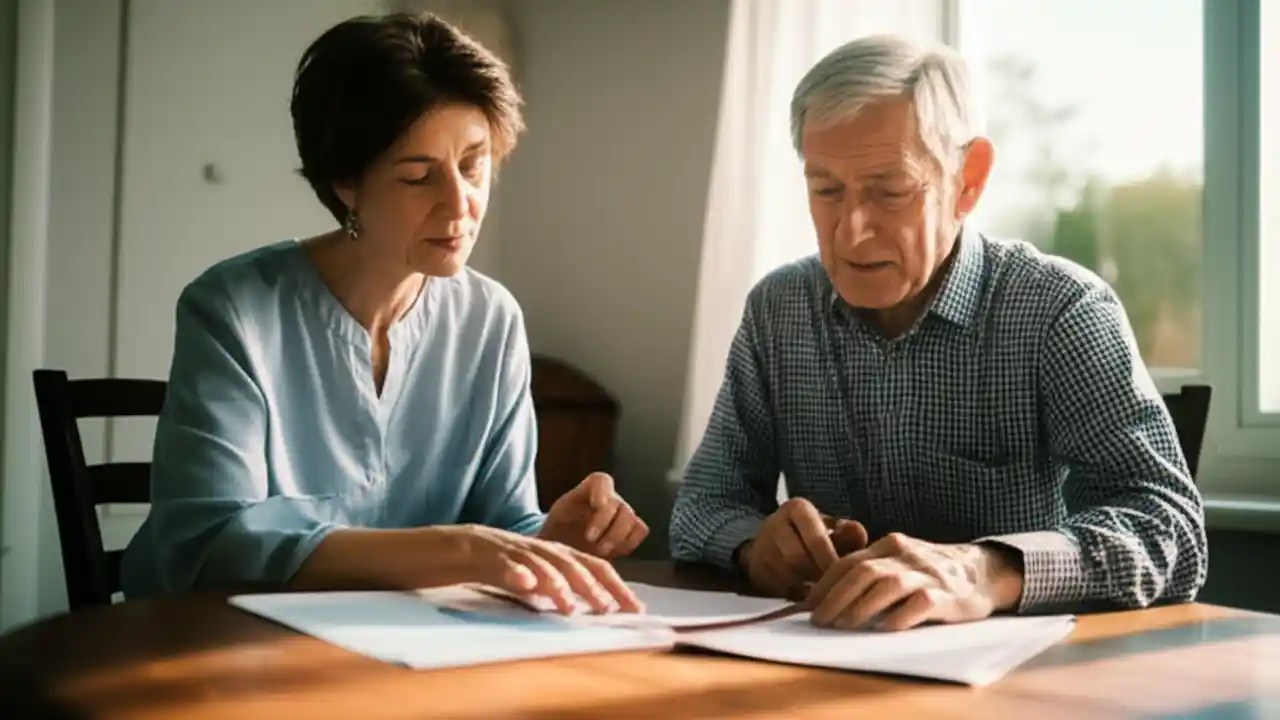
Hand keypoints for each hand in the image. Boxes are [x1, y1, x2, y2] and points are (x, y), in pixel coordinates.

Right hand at [456, 524, 643, 614]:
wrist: (454, 547)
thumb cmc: (499, 567)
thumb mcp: (534, 580)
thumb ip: (558, 590)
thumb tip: (586, 609)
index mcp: (555, 555)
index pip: (594, 566)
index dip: (616, 586)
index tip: (636, 609)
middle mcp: (541, 550)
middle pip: (574, 563)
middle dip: (594, 586)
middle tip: (609, 609)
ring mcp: (514, 550)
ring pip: (542, 563)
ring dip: (557, 583)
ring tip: (570, 606)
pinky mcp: (487, 555)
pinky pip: (504, 564)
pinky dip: (516, 573)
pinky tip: (525, 585)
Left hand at [540, 472, 648, 557]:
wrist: (564, 551)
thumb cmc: (555, 535)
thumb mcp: (549, 524)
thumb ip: (554, 524)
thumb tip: (544, 537)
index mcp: (587, 492)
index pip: (601, 481)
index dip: (602, 491)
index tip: (597, 505)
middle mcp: (608, 499)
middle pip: (618, 503)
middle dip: (606, 523)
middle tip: (590, 540)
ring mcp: (621, 514)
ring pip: (632, 518)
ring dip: (618, 536)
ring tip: (601, 551)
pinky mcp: (630, 530)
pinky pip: (640, 531)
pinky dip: (628, 543)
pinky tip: (611, 552)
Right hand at [738, 498, 868, 599]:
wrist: (773, 541)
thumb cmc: (812, 535)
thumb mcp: (832, 528)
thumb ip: (849, 533)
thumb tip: (860, 535)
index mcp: (797, 508)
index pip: (815, 538)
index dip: (831, 559)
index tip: (845, 575)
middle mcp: (774, 523)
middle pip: (797, 558)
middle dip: (817, 575)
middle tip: (834, 588)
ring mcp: (761, 546)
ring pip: (785, 574)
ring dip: (806, 587)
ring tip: (824, 593)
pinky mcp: (755, 567)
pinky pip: (776, 586)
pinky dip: (794, 594)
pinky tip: (807, 596)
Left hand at [805, 533, 1023, 630]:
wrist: (983, 571)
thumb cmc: (931, 573)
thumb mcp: (900, 561)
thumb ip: (872, 572)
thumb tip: (828, 599)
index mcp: (890, 545)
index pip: (849, 562)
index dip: (825, 584)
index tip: (806, 605)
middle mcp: (906, 555)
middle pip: (863, 572)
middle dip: (836, 597)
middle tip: (819, 621)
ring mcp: (927, 574)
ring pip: (888, 585)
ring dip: (861, 607)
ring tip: (844, 626)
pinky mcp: (947, 595)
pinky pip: (920, 603)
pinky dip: (899, 616)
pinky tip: (884, 628)